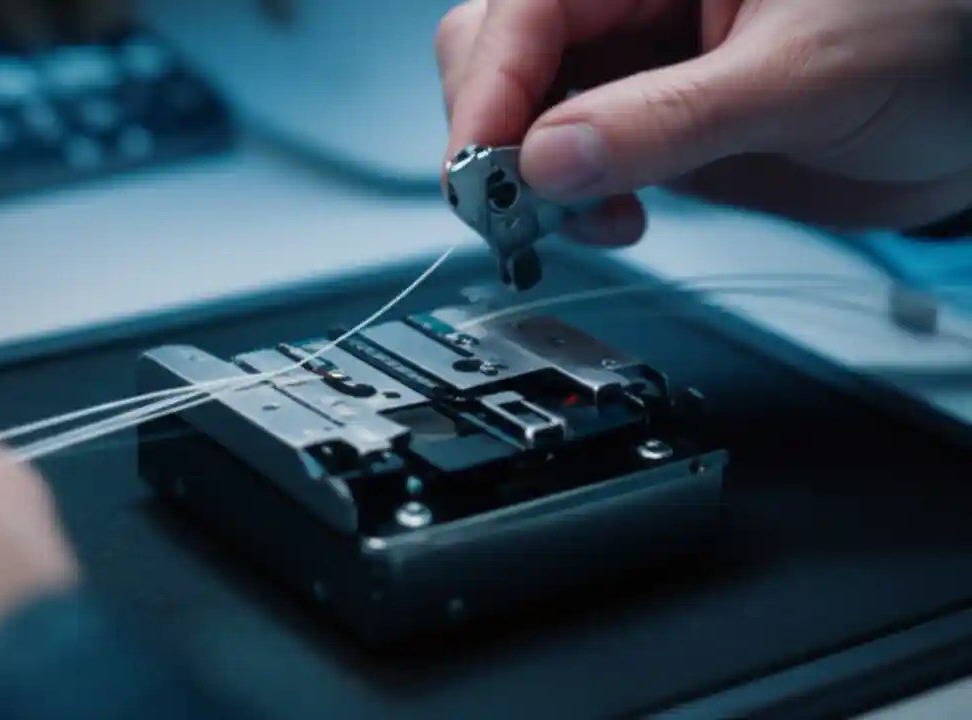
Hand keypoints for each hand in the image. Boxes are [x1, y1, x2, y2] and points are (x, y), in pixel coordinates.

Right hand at [437, 0, 971, 237]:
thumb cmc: (930, 43)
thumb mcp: (800, 78)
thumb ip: (670, 121)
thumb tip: (551, 160)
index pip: (529, 8)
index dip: (491, 87)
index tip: (481, 170)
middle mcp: (635, 3)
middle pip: (500, 51)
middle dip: (494, 129)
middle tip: (512, 203)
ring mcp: (638, 65)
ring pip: (525, 110)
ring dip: (526, 175)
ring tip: (578, 217)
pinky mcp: (650, 124)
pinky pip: (571, 158)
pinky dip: (567, 199)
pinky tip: (609, 219)